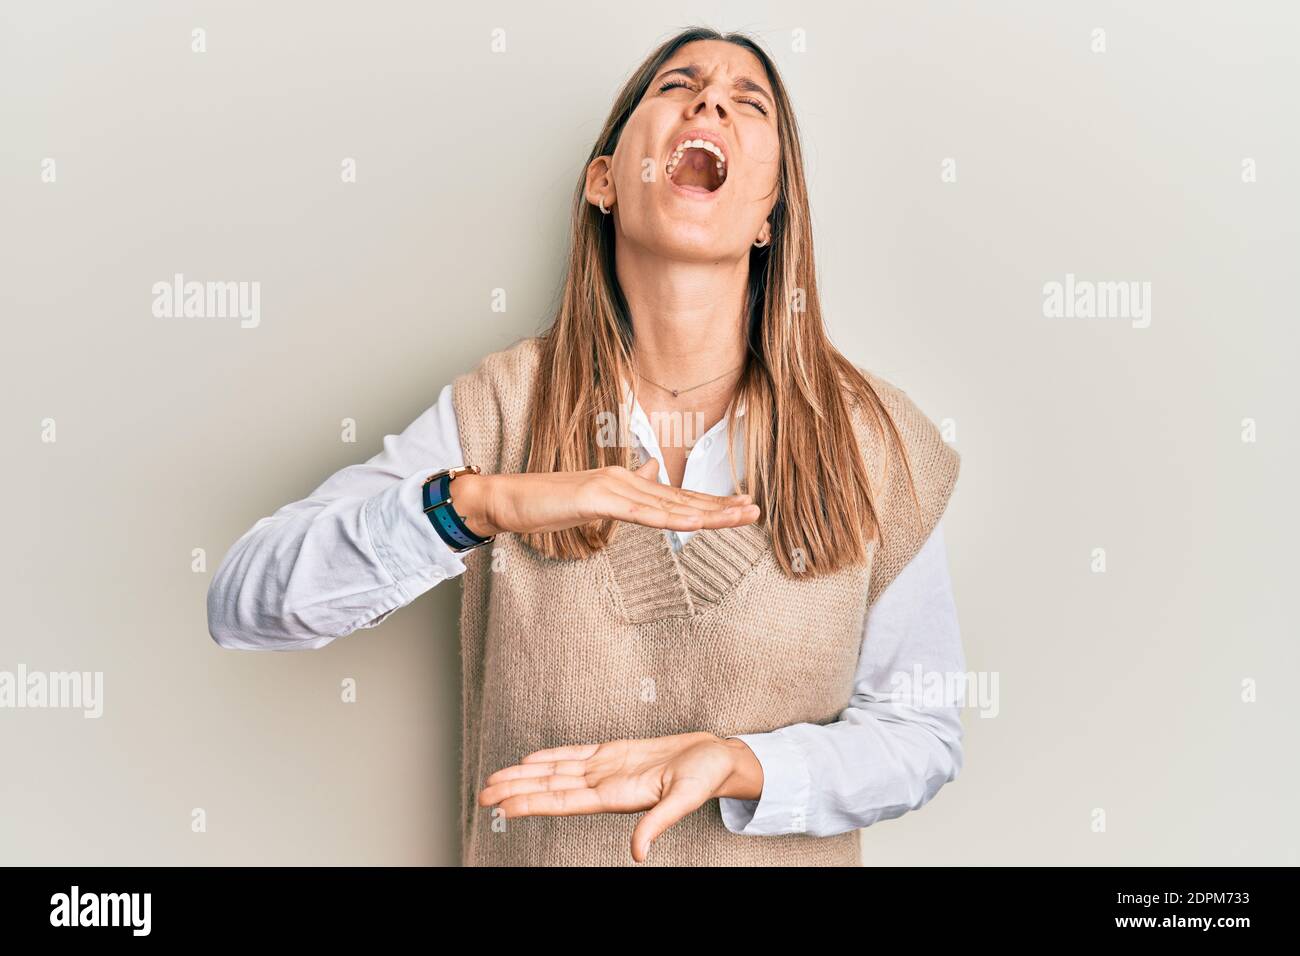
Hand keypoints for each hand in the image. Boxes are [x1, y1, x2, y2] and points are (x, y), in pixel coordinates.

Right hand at [450, 458, 759, 537]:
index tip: (742, 506)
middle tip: (757, 510)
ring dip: (707, 511)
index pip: (676, 496)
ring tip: (739, 516)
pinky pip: (641, 511)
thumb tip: (651, 473)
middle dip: (721, 506)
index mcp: (627, 482)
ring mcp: (613, 486)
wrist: (509, 499)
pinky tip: (694, 521)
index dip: (711, 502)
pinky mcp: (598, 496)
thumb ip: (625, 491)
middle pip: (681, 497)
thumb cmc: (547, 502)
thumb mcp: (593, 499)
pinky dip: (670, 516)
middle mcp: (626, 478)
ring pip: (669, 503)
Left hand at [477, 731, 764, 862]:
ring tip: (495, 779)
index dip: (532, 803)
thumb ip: (659, 824)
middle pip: (550, 788)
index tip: (503, 807)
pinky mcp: (614, 753)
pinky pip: (575, 755)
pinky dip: (551, 757)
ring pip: (556, 772)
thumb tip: (639, 853)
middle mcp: (604, 785)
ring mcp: (607, 769)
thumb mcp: (684, 799)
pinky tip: (531, 760)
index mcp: (616, 796)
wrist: (717, 757)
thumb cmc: (705, 776)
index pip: (564, 801)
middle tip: (482, 794)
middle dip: (516, 791)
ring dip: (525, 775)